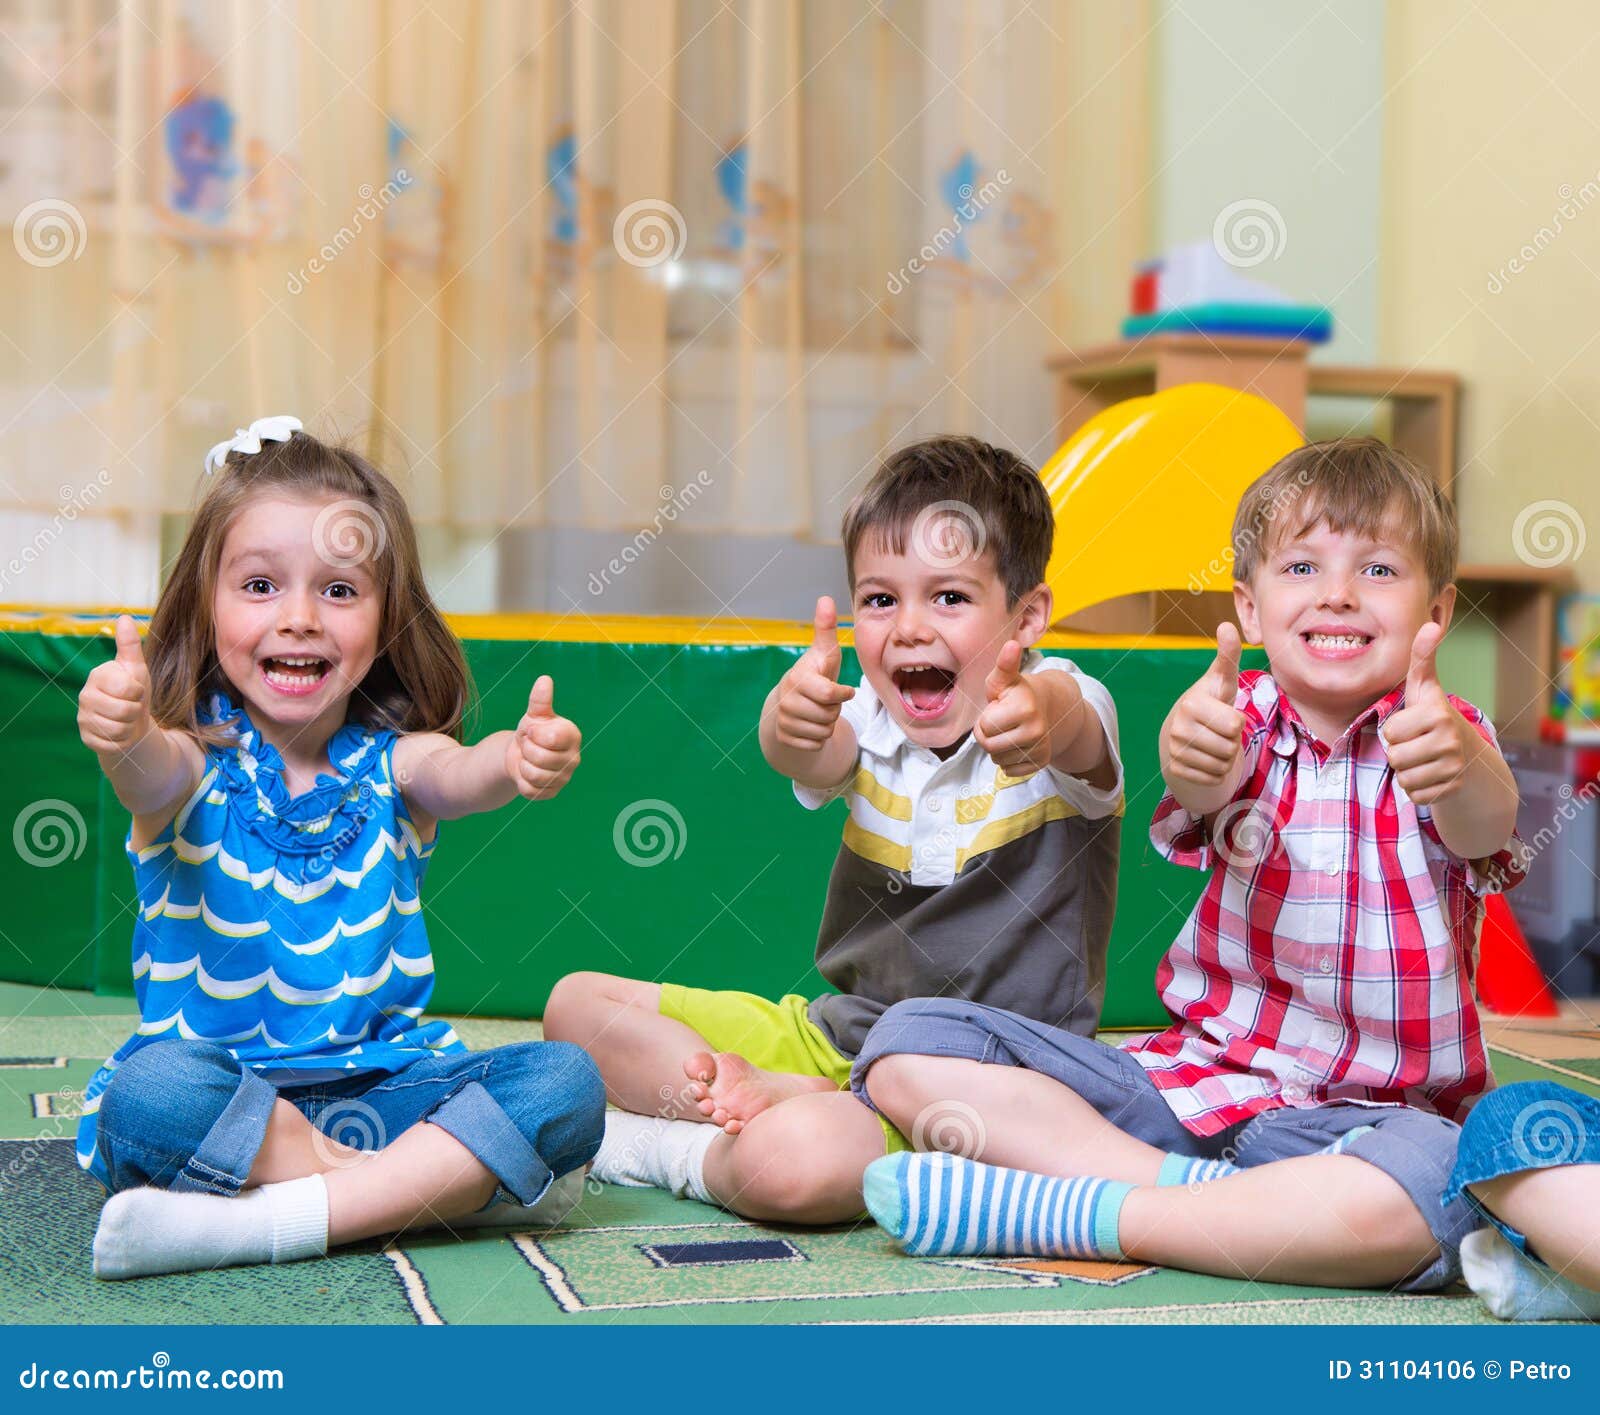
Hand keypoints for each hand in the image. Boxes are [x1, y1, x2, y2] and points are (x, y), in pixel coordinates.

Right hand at [78, 615, 153, 754]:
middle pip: (124, 710)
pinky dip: (122, 741)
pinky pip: (111, 744)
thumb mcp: (137, 667)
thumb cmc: (134, 691)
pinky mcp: (86, 738)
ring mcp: (83, 718)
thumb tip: (126, 617)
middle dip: (136, 711)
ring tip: (126, 719)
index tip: (135, 690)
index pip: (127, 688)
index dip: (138, 691)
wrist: (131, 722)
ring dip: (129, 726)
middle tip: (131, 706)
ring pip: (118, 729)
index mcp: (98, 676)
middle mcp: (85, 696)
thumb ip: (130, 645)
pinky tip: (119, 732)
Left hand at [504, 676, 581, 799]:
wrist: (521, 754)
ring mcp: (564, 777)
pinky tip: (527, 774)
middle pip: (541, 758)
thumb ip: (540, 700)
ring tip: (528, 759)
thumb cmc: (532, 731)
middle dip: (527, 750)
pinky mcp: (553, 792)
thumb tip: (544, 679)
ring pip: (535, 776)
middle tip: (528, 746)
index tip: (533, 730)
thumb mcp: (534, 715)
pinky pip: (532, 791)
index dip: (534, 734)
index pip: (550, 738)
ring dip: (524, 766)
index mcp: (572, 736)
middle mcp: (574, 758)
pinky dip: (523, 782)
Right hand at [773, 597, 854, 750]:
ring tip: (818, 710)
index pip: (830, 695)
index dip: (842, 694)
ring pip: (824, 732)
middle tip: (825, 699)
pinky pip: (816, 744)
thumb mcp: (824, 653)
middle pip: (830, 715)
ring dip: (827, 724)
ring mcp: (783, 720)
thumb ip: (826, 628)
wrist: (791, 701)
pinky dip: (818, 738)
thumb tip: (826, 598)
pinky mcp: (784, 738)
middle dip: (834, 709)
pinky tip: (811, 724)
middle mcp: (786, 700)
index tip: (844, 690)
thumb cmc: (815, 674)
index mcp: (797, 678)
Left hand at [974, 641, 1053, 775]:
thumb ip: (1004, 664)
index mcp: (1025, 707)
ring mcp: (1041, 748)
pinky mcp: (1042, 762)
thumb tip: (1012, 644)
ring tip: (1007, 732)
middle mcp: (1036, 729)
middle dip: (987, 735)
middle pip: (990, 747)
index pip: (984, 728)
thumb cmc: (1014, 693)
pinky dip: (1008, 761)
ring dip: (997, 749)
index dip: (984, 719)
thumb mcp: (1004, 678)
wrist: (1044, 708)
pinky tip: (1016, 745)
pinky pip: (1010, 771)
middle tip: (999, 723)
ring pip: (999, 761)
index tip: (997, 709)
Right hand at [1163, 623, 1245, 787]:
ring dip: (1226, 758)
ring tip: (1214, 743)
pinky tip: (1206, 759)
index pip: (1235, 725)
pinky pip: (1212, 779)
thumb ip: (1228, 655)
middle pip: (1230, 748)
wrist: (1182, 730)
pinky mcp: (1176, 769)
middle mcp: (1178, 727)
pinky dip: (1215, 773)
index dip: (1238, 722)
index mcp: (1192, 703)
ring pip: (1222, 766)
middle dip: (1233, 742)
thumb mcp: (1222, 680)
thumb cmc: (1210, 702)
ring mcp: (1174, 750)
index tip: (1225, 713)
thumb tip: (1227, 625)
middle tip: (1220, 731)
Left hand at [1384, 623, 1474, 804]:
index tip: (1413, 724)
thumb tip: (1429, 624)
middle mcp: (1450, 740)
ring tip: (1424, 759)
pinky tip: (1432, 776)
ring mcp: (1454, 768)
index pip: (1390, 732)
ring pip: (1403, 778)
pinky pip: (1415, 796)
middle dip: (1399, 752)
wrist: (1472, 759)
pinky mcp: (1453, 790)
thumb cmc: (1436, 718)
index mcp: (1438, 714)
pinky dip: (1418, 789)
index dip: (1395, 730)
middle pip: (1394, 757)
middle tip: (1418, 744)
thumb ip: (1422, 658)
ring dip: (1407, 771)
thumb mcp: (1426, 688)